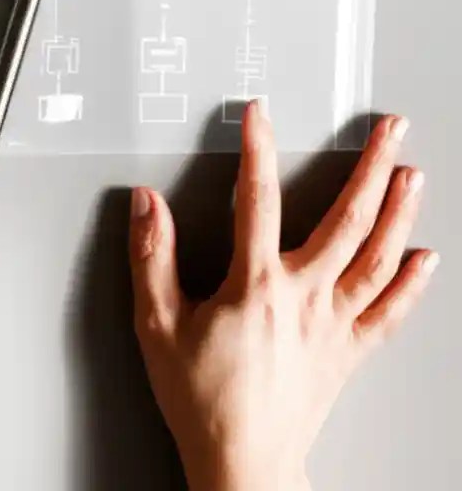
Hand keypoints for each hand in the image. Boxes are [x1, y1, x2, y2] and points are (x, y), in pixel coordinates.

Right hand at [129, 103, 436, 490]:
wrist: (242, 461)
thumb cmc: (200, 400)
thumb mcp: (157, 326)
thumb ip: (152, 259)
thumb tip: (148, 207)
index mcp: (254, 286)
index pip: (256, 200)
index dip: (257, 150)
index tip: (260, 116)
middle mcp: (304, 298)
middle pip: (347, 220)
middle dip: (371, 168)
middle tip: (389, 131)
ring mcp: (333, 325)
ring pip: (378, 257)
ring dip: (400, 212)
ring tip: (412, 175)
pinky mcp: (349, 353)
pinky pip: (389, 312)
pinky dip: (411, 283)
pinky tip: (424, 258)